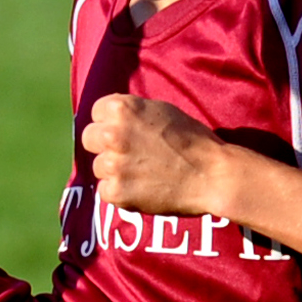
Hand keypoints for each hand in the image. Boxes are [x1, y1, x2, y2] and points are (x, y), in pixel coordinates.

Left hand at [81, 95, 226, 216]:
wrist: (212, 175)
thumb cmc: (191, 140)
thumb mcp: (160, 111)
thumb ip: (130, 113)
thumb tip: (108, 118)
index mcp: (121, 108)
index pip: (96, 112)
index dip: (112, 122)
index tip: (128, 131)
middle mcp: (112, 134)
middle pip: (89, 138)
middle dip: (105, 145)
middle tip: (130, 154)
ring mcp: (112, 164)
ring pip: (98, 167)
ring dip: (115, 171)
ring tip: (143, 173)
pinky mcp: (116, 192)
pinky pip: (106, 191)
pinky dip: (120, 192)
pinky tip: (142, 188)